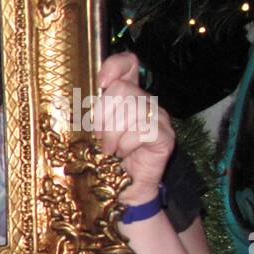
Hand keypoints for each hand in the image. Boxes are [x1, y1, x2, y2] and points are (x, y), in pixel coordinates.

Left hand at [96, 52, 175, 205]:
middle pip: (121, 89)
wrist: (125, 190)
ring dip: (112, 135)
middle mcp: (147, 102)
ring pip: (131, 110)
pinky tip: (124, 154)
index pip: (128, 63)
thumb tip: (88, 96)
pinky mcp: (165, 136)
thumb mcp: (93, 132)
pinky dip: (126, 144)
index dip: (114, 66)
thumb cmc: (107, 161)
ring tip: (110, 150)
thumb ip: (94, 112)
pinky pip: (142, 130)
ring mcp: (160, 118)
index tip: (101, 83)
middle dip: (103, 117)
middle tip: (100, 138)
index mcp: (128, 96)